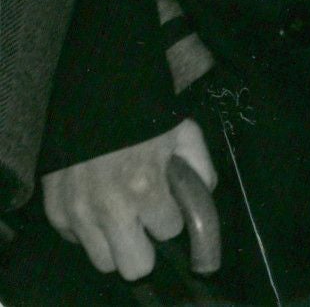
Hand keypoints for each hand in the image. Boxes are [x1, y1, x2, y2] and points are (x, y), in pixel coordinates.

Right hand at [42, 119, 216, 279]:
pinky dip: (88, 229)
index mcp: (145, 189)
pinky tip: (97, 204)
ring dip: (116, 242)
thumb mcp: (185, 133)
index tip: (167, 202)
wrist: (94, 96)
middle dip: (146, 246)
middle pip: (135, 266)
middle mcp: (109, 209)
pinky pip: (76, 241)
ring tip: (121, 215)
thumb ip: (200, 169)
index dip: (171, 217)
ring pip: (103, 260)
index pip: (169, 231)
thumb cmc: (144, 114)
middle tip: (146, 222)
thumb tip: (201, 196)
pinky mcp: (55, 211)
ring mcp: (77, 213)